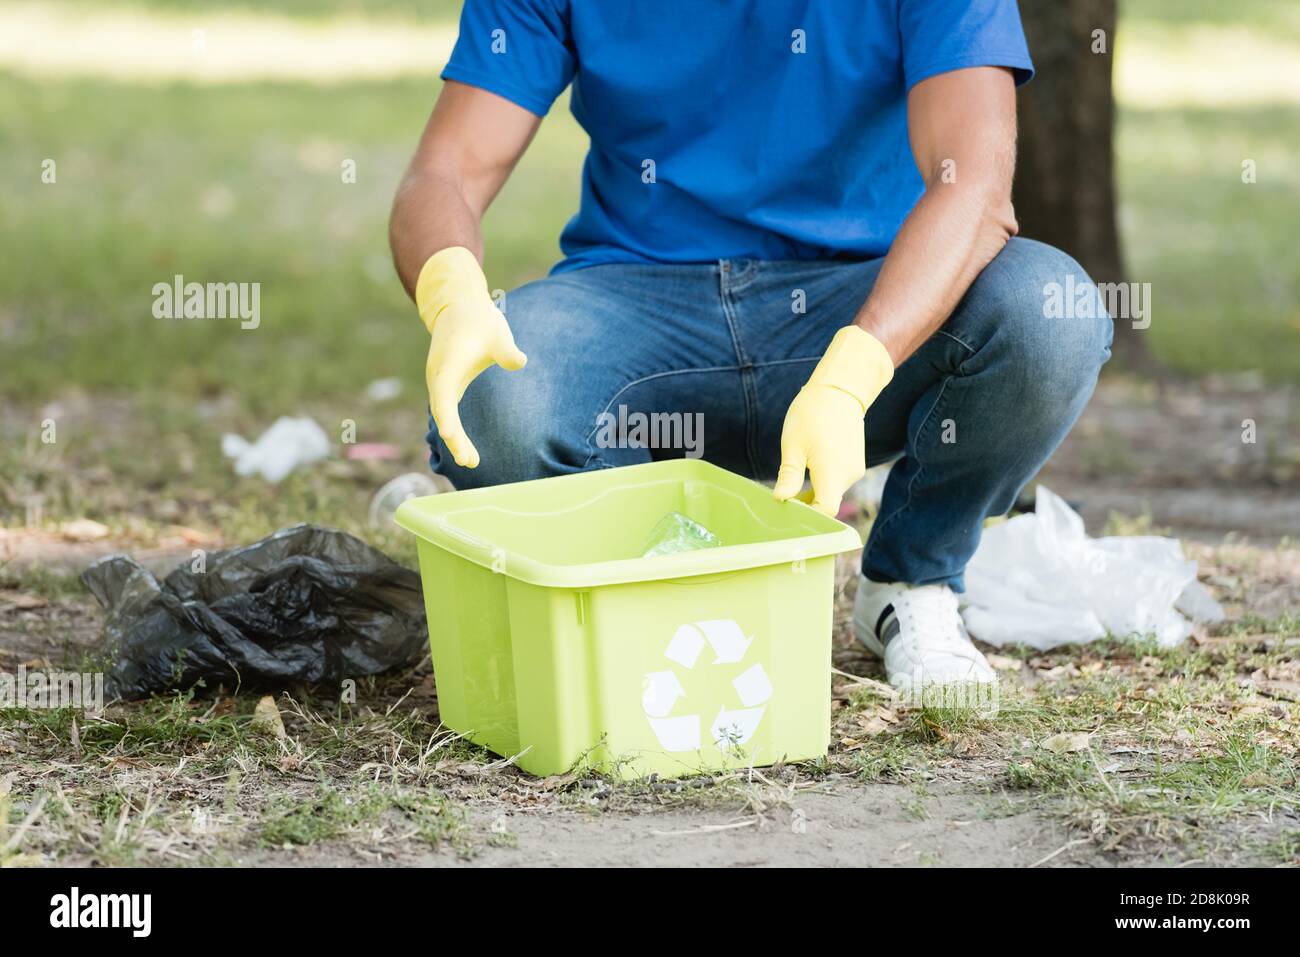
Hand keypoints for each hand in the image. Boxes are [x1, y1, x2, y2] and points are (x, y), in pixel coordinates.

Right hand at [417, 247, 526, 468]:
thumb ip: (506, 349)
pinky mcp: (446, 385)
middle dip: (454, 439)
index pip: (443, 398)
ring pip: (443, 414)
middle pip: (442, 413)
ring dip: (454, 438)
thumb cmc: (479, 320)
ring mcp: (440, 382)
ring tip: (471, 461)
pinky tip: (465, 447)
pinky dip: (454, 429)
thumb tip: (520, 361)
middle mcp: (438, 377)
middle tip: (471, 462)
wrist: (459, 307)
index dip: (448, 420)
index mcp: (447, 366)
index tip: (453, 438)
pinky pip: (447, 411)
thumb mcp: (496, 332)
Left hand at [772, 326, 893, 516]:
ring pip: (830, 492)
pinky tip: (805, 472)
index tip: (787, 515)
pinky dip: (820, 483)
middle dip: (805, 506)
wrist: (840, 389)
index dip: (807, 517)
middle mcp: (849, 475)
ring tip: (790, 485)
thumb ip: (789, 477)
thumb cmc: (812, 414)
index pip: (825, 511)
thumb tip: (780, 500)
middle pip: (826, 503)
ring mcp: (854, 470)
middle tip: (780, 503)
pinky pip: (835, 481)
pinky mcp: (853, 463)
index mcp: (833, 473)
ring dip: (812, 493)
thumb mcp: (793, 446)